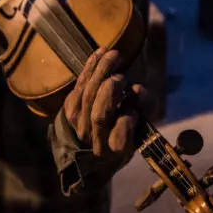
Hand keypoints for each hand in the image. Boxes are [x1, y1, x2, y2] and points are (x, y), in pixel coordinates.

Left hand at [63, 48, 148, 165]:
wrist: (88, 159)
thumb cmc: (122, 144)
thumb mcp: (139, 135)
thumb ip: (143, 112)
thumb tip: (139, 90)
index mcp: (115, 150)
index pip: (121, 137)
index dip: (127, 120)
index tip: (135, 108)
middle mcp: (95, 140)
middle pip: (100, 115)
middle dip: (111, 92)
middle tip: (122, 77)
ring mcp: (78, 124)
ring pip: (87, 96)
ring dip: (100, 73)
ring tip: (113, 55)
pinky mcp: (69, 109)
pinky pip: (79, 86)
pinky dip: (90, 68)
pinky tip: (100, 53)